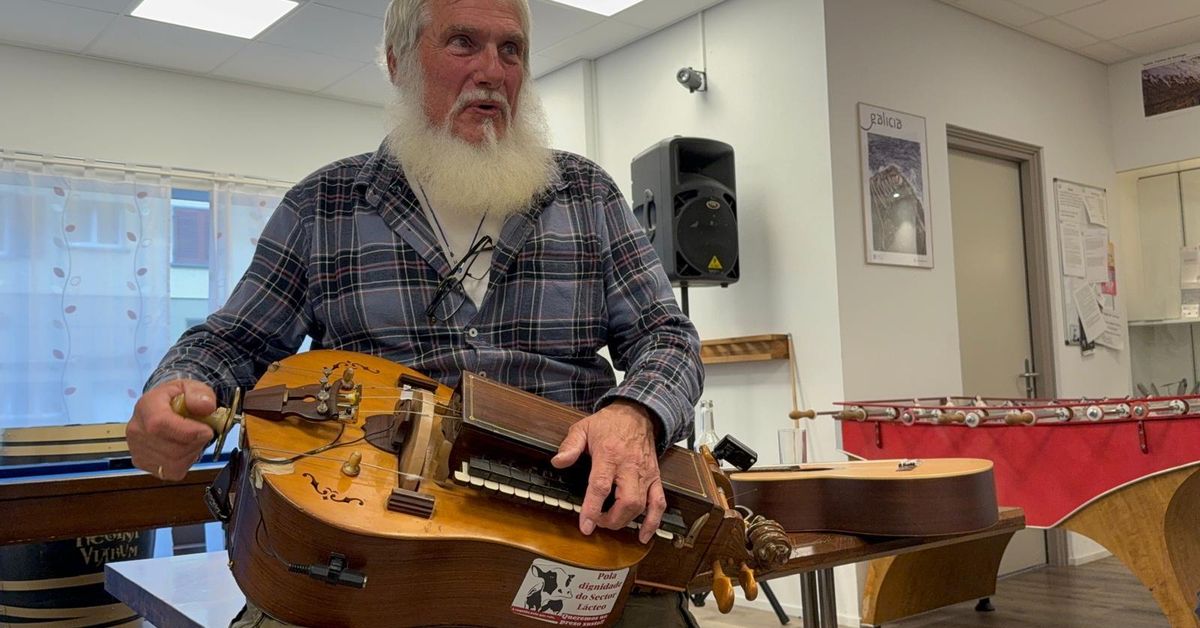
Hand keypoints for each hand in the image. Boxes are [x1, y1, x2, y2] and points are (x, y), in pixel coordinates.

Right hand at [127, 379, 215, 480]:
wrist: (163, 407)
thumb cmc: (177, 397)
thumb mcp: (191, 386)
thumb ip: (200, 394)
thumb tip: (206, 406)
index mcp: (146, 406)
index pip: (159, 424)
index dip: (188, 431)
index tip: (207, 430)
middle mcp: (136, 429)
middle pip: (170, 448)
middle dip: (196, 442)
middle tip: (205, 432)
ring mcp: (137, 449)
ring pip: (173, 462)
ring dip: (193, 452)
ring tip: (194, 438)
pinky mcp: (143, 463)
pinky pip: (172, 471)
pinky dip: (186, 462)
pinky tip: (186, 449)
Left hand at [551, 400, 665, 543]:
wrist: (638, 414)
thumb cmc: (610, 423)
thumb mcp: (583, 428)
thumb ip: (570, 446)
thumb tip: (558, 462)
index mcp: (610, 455)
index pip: (601, 486)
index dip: (592, 508)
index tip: (586, 525)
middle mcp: (630, 466)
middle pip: (626, 502)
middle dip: (611, 520)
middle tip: (598, 522)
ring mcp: (645, 474)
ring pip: (642, 506)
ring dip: (626, 521)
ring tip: (611, 522)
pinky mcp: (655, 478)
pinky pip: (659, 503)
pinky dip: (653, 522)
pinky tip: (644, 535)